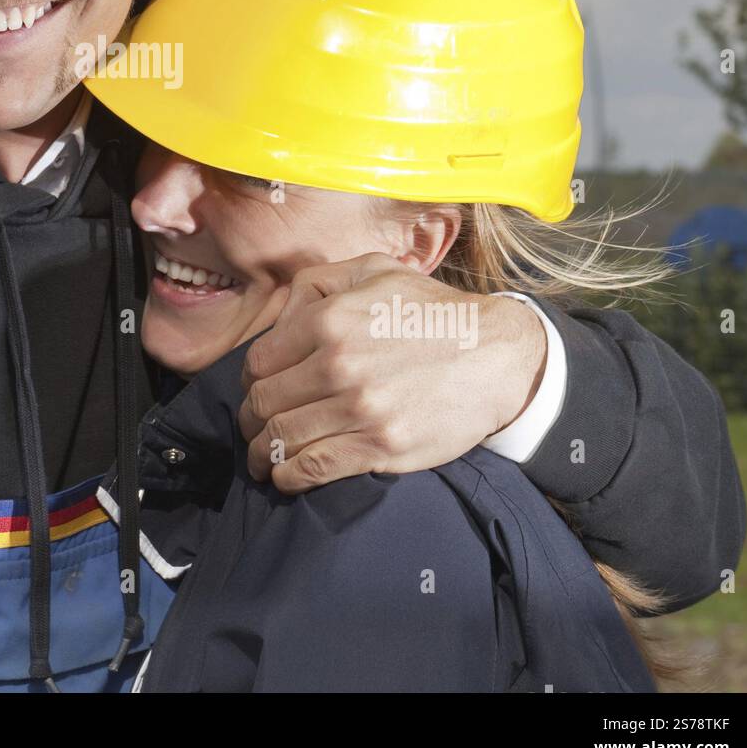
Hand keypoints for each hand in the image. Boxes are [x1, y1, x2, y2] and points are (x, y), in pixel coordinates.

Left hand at [237, 253, 546, 493]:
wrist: (496, 354)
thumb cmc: (430, 310)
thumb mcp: (373, 270)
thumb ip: (317, 282)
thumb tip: (278, 317)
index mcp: (328, 319)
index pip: (259, 362)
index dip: (250, 381)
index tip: (256, 392)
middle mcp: (337, 363)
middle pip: (264, 402)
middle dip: (251, 420)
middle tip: (254, 428)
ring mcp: (358, 408)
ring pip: (282, 438)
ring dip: (262, 453)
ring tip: (261, 459)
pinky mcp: (380, 446)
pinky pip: (313, 468)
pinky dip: (289, 477)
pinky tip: (285, 477)